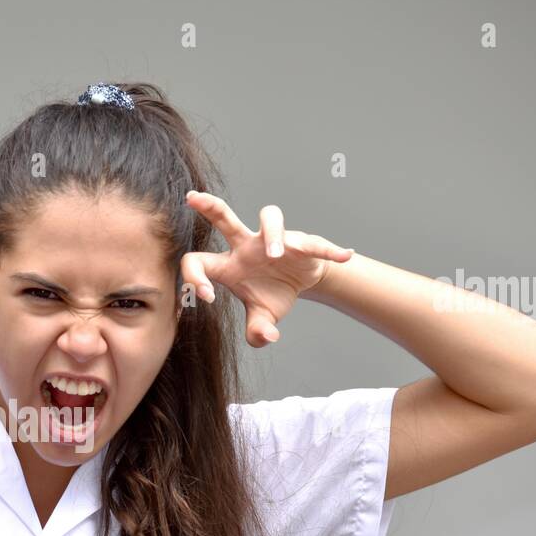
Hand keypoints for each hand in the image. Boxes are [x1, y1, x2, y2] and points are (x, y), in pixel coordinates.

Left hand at [180, 193, 352, 347]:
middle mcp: (246, 246)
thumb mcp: (262, 319)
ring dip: (273, 235)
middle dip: (209, 206)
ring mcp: (273, 239)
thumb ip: (257, 332)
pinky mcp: (300, 241)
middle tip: (191, 198)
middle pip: (224, 219)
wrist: (299, 283)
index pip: (199, 262)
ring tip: (277, 255)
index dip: (195, 277)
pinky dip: (329, 250)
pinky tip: (345, 256)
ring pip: (269, 219)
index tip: (206, 297)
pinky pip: (315, 242)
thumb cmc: (271, 295)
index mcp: (228, 265)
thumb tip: (266, 337)